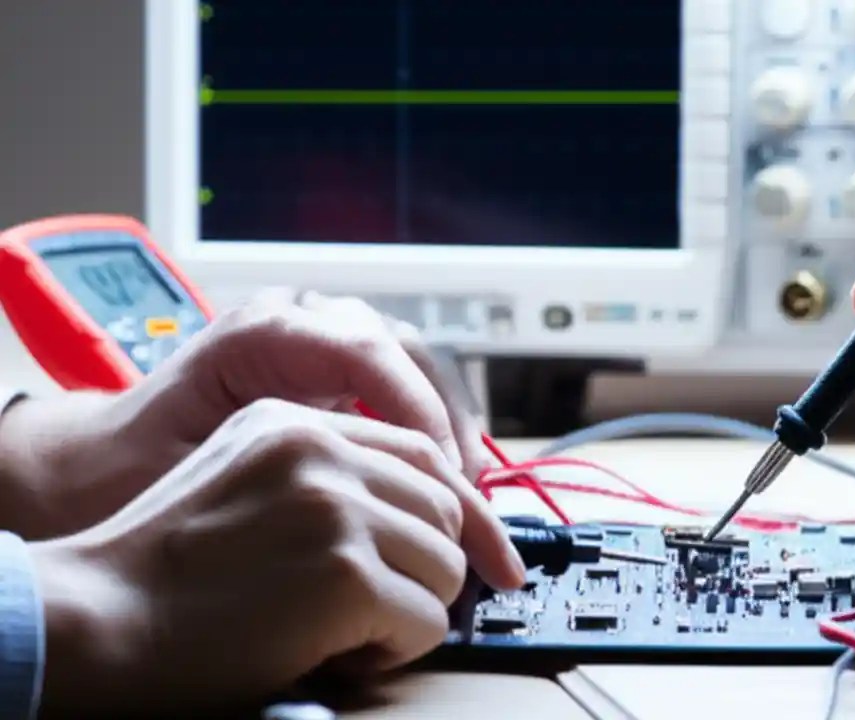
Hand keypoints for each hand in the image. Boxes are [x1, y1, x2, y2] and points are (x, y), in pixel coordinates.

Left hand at [0, 290, 489, 537]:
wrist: (105, 461)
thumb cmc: (133, 472)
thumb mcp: (188, 471)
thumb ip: (272, 474)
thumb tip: (373, 503)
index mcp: (260, 332)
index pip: (367, 350)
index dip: (418, 413)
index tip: (446, 478)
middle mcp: (301, 321)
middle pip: (404, 354)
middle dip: (448, 426)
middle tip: (469, 499)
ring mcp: (323, 340)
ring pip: (416, 368)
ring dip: (451, 431)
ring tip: (469, 500)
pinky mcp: (337, 371)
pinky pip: (404, 389)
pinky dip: (432, 436)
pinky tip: (446, 488)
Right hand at [30, 399, 525, 717]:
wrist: (96, 620)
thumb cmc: (163, 567)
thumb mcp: (242, 475)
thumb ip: (325, 474)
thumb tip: (426, 511)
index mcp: (296, 422)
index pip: (423, 451)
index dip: (455, 509)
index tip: (480, 552)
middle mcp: (323, 452)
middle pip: (446, 510)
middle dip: (426, 568)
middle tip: (377, 607)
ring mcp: (337, 510)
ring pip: (447, 568)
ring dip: (410, 612)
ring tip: (348, 632)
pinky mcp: (347, 575)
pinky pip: (428, 622)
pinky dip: (396, 650)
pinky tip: (340, 653)